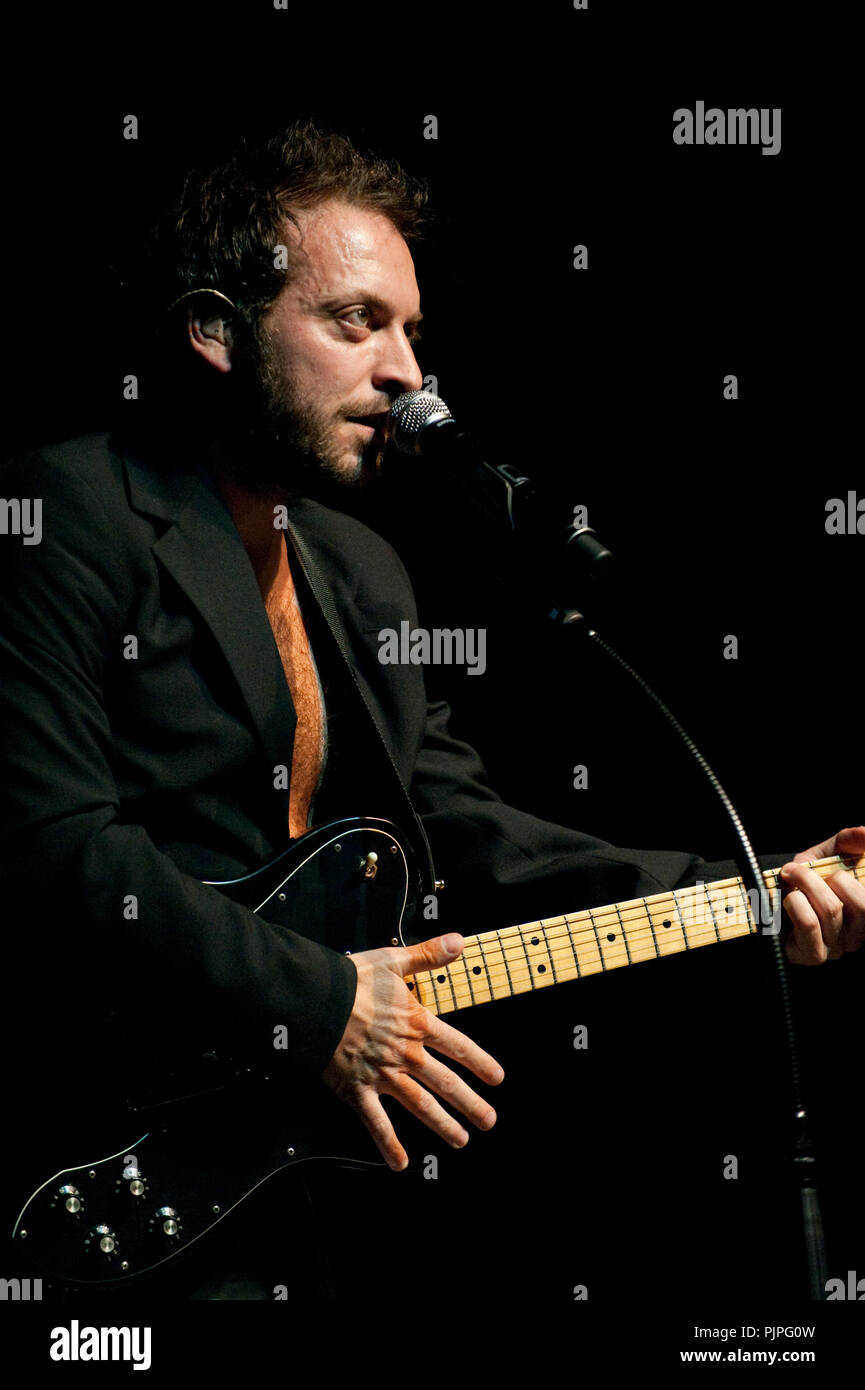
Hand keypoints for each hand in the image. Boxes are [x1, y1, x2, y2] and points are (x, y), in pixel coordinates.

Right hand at [320, 932, 504, 1170]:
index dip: (480, 1062)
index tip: (497, 1079)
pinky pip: (377, 1123)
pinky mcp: (358, 1090)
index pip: (458, 1046)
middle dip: (470, 1105)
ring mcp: (383, 1075)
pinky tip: (401, 1164)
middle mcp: (406, 1054)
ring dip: (443, 1125)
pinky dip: (389, 1145)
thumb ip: (429, 955)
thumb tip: (460, 941)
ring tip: (461, 1141)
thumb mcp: (393, 960)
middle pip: (446, 1083)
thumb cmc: (350, 980)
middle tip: (489, 1122)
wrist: (314, 1001)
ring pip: (421, 1106)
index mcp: (417, 1023)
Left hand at [779, 825, 864, 963]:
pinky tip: (788, 899)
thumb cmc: (803, 879)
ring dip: (804, 885)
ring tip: (789, 880)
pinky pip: (810, 924)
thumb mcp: (827, 854)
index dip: (854, 878)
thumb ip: (848, 841)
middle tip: (797, 870)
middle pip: (859, 904)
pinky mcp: (813, 955)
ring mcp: (838, 948)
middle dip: (825, 877)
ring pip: (831, 910)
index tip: (832, 867)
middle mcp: (858, 935)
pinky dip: (796, 903)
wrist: (765, 900)